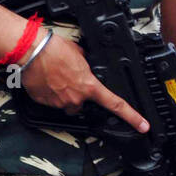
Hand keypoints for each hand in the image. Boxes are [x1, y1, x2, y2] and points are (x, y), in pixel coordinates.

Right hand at [18, 32, 148, 132]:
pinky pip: (48, 100)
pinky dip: (47, 92)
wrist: (32, 51)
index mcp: (89, 86)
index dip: (132, 117)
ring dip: (60, 93)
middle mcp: (75, 97)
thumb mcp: (79, 53)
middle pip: (80, 104)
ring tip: (53, 77)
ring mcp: (58, 102)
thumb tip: (82, 64)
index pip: (116, 104)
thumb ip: (85, 65)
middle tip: (68, 81)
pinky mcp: (43, 101)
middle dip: (76, 96)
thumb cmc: (54, 49)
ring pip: (63, 103)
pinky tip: (43, 79)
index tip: (143, 126)